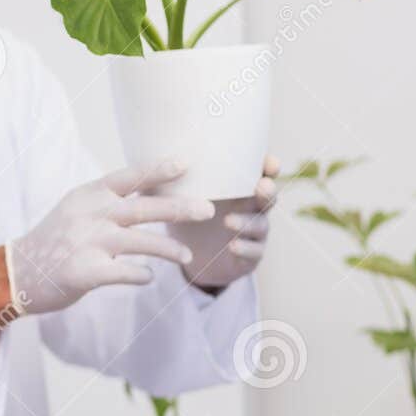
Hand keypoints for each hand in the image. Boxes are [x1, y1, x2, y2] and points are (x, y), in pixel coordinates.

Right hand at [3, 161, 215, 317]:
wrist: (16, 272)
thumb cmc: (54, 241)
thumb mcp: (75, 209)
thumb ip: (108, 201)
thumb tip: (152, 191)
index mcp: (88, 195)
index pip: (128, 177)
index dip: (158, 169)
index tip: (186, 163)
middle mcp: (89, 215)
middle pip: (143, 208)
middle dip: (180, 208)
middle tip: (209, 209)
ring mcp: (86, 243)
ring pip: (141, 242)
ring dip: (169, 249)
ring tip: (187, 255)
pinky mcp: (85, 272)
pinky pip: (125, 273)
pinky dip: (141, 275)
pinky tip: (149, 277)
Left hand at [170, 155, 279, 291]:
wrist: (191, 258)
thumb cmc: (186, 217)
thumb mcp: (177, 198)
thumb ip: (168, 180)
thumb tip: (146, 157)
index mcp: (237, 188)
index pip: (259, 173)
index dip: (268, 167)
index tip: (268, 162)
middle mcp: (250, 208)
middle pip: (268, 197)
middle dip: (268, 190)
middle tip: (261, 185)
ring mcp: (253, 233)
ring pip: (261, 225)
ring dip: (248, 221)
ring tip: (229, 221)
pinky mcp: (250, 256)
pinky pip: (254, 251)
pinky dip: (245, 248)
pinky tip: (233, 246)